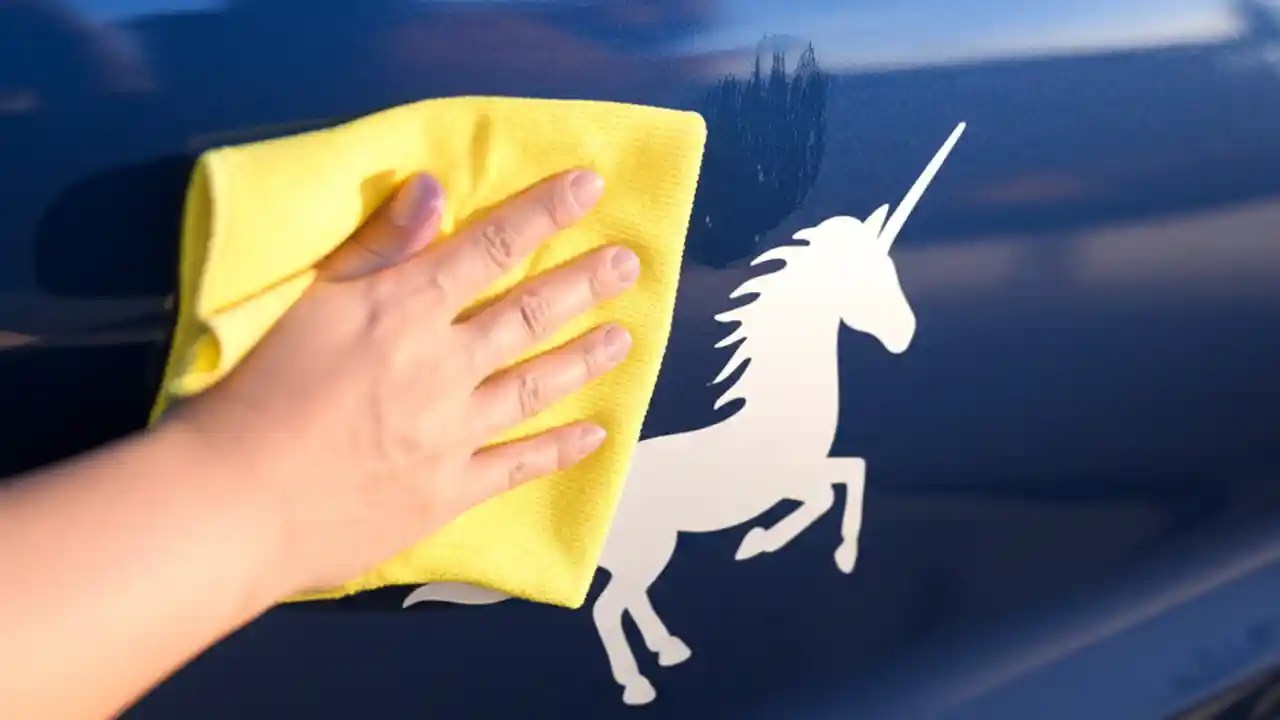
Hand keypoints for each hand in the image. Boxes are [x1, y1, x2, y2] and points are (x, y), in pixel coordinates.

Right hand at [164, 168, 637, 596]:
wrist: (235, 502)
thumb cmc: (253, 394)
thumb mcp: (306, 302)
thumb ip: (375, 247)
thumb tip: (433, 187)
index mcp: (404, 311)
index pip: (489, 247)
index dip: (543, 212)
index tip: (589, 188)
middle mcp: (442, 365)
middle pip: (529, 314)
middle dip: (585, 283)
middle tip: (631, 264)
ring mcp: (452, 432)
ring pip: (536, 385)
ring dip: (585, 357)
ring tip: (626, 337)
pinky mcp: (448, 492)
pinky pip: (519, 465)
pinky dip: (560, 449)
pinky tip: (597, 434)